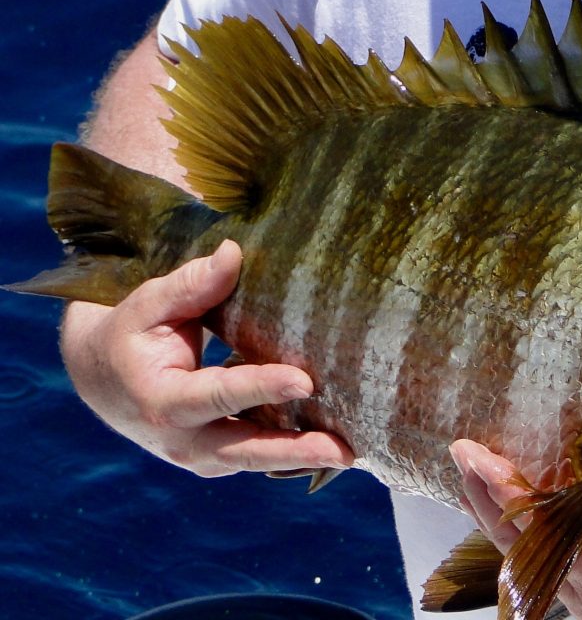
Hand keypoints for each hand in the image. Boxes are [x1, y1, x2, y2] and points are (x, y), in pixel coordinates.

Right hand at [61, 240, 352, 475]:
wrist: (99, 378)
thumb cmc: (130, 333)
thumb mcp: (148, 304)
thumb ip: (190, 284)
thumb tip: (233, 252)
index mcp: (161, 401)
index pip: (220, 395)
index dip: (262, 388)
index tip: (304, 381)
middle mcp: (181, 439)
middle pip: (244, 449)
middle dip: (295, 450)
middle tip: (343, 449)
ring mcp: (200, 456)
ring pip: (256, 460)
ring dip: (302, 458)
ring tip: (351, 451)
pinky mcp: (217, 458)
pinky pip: (258, 457)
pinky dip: (294, 454)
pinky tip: (334, 444)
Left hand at [451, 439, 581, 619]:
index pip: (535, 534)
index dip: (501, 492)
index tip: (476, 456)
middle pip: (521, 541)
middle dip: (487, 494)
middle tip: (463, 450)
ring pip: (533, 543)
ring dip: (505, 504)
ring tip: (479, 467)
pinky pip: (556, 543)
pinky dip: (534, 514)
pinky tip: (526, 491)